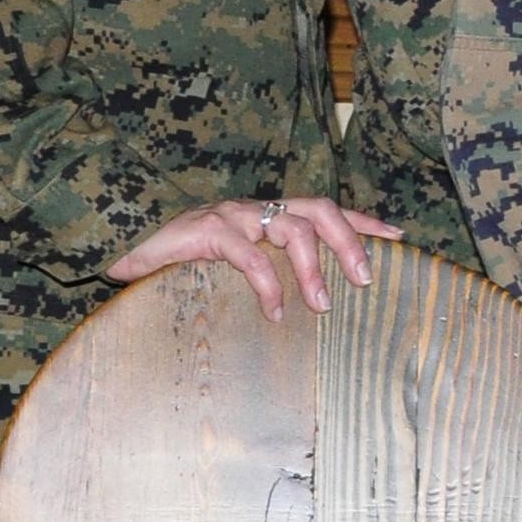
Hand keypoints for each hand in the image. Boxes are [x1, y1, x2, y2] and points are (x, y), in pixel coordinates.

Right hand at [106, 196, 398, 318]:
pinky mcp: (208, 230)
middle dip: (350, 242)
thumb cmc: (185, 262)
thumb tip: (308, 309)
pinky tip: (275, 313)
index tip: (398, 238)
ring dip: (314, 268)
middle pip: (320, 210)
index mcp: (269, 214)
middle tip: (365, 280)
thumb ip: (267, 277)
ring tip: (322, 305)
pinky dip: (268, 285)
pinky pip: (251, 255)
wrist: (122, 248)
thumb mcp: (234, 267)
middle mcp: (257, 209)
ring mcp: (233, 215)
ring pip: (293, 228)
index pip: (327, 210)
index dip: (363, 223)